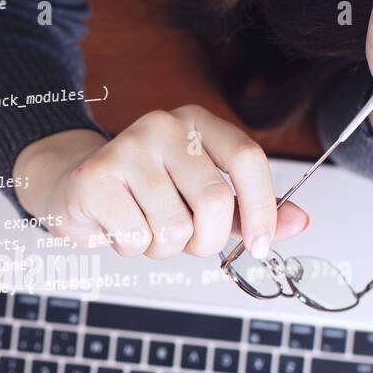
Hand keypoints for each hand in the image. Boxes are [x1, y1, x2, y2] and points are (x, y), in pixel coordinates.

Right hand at [12, 107, 308, 259]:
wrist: (73, 185)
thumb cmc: (145, 194)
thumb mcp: (202, 196)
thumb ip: (250, 210)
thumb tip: (298, 222)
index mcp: (199, 124)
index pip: (247, 158)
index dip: (262, 208)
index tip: (260, 246)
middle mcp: (164, 126)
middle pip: (215, 202)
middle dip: (207, 241)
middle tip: (189, 241)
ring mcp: (127, 148)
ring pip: (174, 229)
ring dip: (163, 247)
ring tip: (144, 227)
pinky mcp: (95, 178)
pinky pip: (136, 238)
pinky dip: (132, 248)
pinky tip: (118, 227)